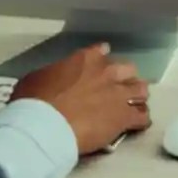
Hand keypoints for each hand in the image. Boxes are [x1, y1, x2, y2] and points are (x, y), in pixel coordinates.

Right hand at [10, 43, 150, 154]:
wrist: (46, 126)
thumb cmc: (34, 101)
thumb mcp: (38, 78)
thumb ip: (54, 74)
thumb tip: (54, 78)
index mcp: (85, 59)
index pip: (101, 51)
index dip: (102, 58)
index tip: (101, 64)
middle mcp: (107, 72)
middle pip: (128, 70)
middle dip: (124, 78)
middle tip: (117, 89)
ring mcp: (118, 95)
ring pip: (141, 90)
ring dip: (137, 96)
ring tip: (133, 105)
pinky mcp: (124, 118)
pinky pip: (142, 117)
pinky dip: (141, 120)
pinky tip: (138, 124)